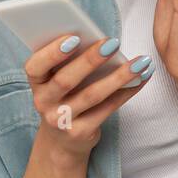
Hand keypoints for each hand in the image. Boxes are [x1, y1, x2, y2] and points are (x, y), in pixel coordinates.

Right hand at [25, 33, 151, 160]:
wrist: (62, 139)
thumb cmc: (66, 97)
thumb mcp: (58, 80)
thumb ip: (70, 63)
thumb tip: (102, 41)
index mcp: (37, 83)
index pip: (35, 66)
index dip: (52, 52)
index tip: (75, 37)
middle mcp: (44, 102)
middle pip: (66, 80)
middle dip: (91, 60)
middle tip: (113, 43)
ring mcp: (61, 120)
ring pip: (92, 95)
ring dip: (119, 77)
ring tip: (140, 62)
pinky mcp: (80, 132)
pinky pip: (107, 109)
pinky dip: (127, 92)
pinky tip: (142, 78)